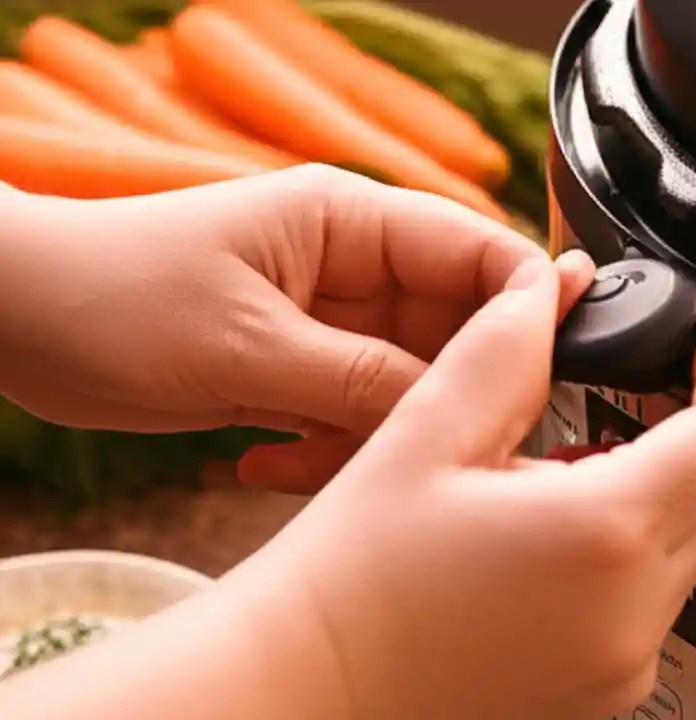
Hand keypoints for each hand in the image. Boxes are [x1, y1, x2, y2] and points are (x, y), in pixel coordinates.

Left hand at [0, 164, 593, 491]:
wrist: (19, 322)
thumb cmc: (112, 295)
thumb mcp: (247, 345)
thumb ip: (363, 378)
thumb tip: (457, 409)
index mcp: (352, 222)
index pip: (479, 253)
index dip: (527, 307)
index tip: (548, 371)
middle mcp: (356, 269)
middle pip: (456, 332)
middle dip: (446, 396)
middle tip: (430, 451)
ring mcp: (333, 322)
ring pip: (409, 386)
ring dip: (374, 437)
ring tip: (304, 456)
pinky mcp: (306, 369)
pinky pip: (358, 417)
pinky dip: (327, 450)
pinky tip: (264, 461)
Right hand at [218, 259, 695, 718]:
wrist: (301, 694)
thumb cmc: (347, 584)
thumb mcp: (425, 438)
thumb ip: (507, 349)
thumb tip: (550, 290)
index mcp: (604, 536)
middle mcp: (633, 615)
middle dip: (687, 429)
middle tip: (617, 395)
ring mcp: (623, 668)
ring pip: (687, 549)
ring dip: (648, 495)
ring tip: (552, 476)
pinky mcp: (601, 697)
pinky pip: (648, 605)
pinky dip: (620, 557)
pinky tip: (544, 542)